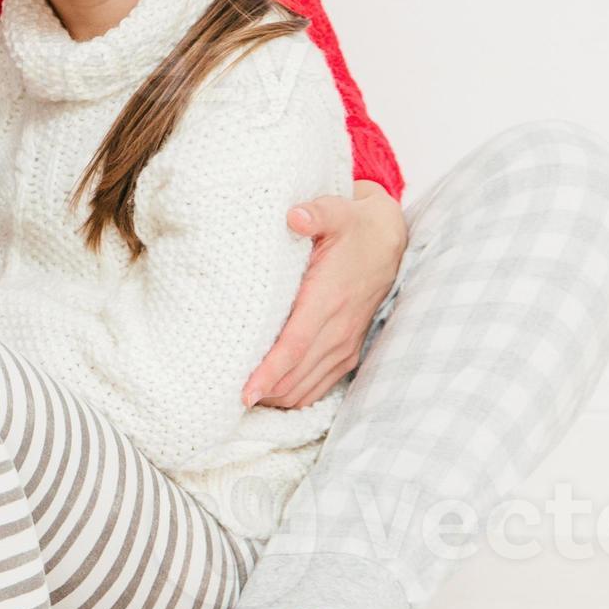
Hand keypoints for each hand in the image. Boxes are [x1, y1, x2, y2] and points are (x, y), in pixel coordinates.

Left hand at [245, 182, 406, 408]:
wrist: (387, 241)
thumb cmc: (353, 227)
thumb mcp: (337, 211)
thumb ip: (317, 213)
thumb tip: (295, 216)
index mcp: (328, 299)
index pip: (294, 346)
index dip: (268, 372)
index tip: (244, 392)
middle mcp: (338, 330)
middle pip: (294, 377)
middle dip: (262, 392)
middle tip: (221, 395)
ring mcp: (344, 345)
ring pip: (304, 388)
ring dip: (274, 396)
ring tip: (238, 395)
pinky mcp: (347, 353)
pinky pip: (317, 387)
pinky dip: (291, 395)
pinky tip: (266, 392)